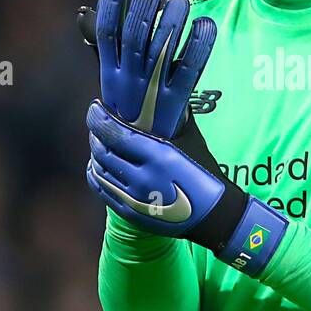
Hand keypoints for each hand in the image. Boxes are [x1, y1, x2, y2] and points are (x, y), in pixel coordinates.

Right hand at [82, 0, 215, 139]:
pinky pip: (189, 72)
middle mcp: (129, 82)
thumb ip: (103, 46)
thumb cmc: (128, 111)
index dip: (110, 6)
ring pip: (161, 52)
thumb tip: (83, 13)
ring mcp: (152, 94)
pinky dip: (199, 48)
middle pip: (134, 40)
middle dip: (141, 9)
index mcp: (110, 75)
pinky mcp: (177, 104)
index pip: (106, 35)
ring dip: (170, 23)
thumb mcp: (111, 78)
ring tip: (178, 0)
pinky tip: (206, 24)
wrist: (139, 160)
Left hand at [86, 100, 287, 276]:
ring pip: (100, 170)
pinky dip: (96, 174)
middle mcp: (141, 178)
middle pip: (103, 151)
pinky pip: (102, 189)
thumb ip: (176, 118)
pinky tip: (97, 165)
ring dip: (95, 153)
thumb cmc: (206, 174)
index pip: (115, 133)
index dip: (99, 118)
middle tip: (98, 122)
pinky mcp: (129, 213)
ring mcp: (133, 198)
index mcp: (158, 156)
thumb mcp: (193, 141)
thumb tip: (167, 94)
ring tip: (99, 141)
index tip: (95, 107)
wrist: (214, 216)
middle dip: (96, 134)